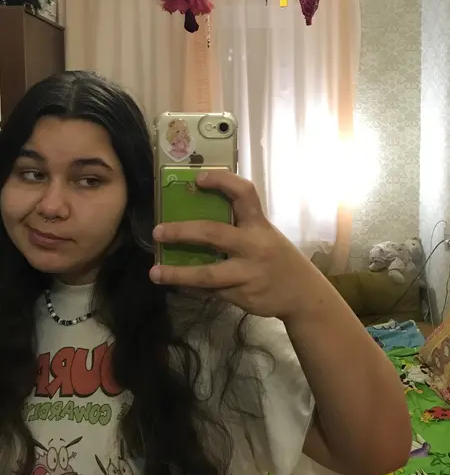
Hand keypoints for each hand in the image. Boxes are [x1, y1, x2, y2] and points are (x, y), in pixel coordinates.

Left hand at [149, 171, 311, 321]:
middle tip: (157, 232)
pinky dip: (193, 286)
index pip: (244, 194)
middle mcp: (254, 246)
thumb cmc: (278, 258)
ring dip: (178, 273)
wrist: (303, 295)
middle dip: (182, 232)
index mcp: (259, 225)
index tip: (198, 178)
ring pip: (207, 274)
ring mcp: (248, 274)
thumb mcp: (266, 235)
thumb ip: (240, 226)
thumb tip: (197, 214)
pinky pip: (211, 290)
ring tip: (154, 273)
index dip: (222, 182)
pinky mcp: (242, 296)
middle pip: (213, 233)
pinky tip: (179, 284)